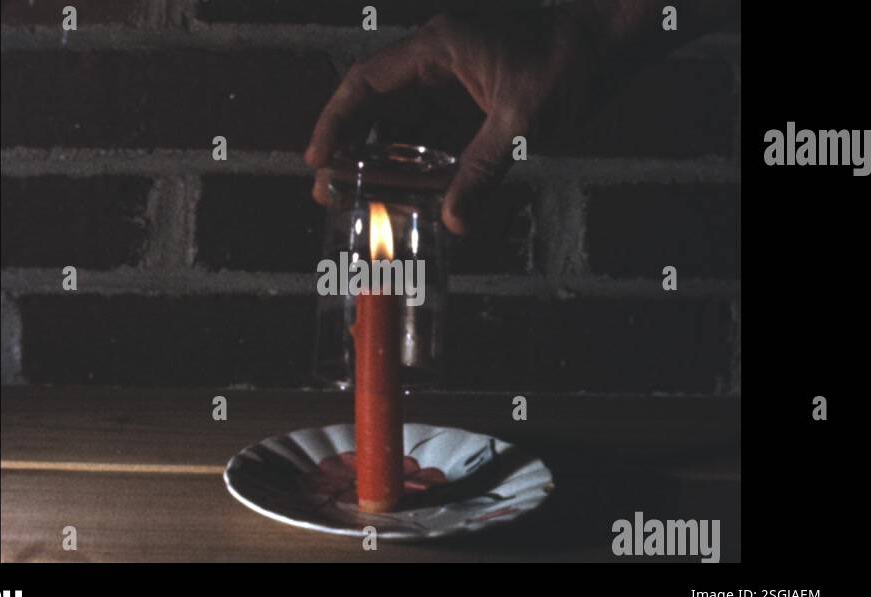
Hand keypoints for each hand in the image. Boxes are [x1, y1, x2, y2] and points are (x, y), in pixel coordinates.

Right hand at [304, 9, 599, 234]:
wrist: (610, 44)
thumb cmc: (570, 64)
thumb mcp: (523, 120)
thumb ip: (484, 170)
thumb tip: (455, 222)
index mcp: (437, 49)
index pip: (366, 83)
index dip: (335, 121)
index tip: (316, 159)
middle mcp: (438, 60)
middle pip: (377, 104)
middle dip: (351, 146)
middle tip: (330, 191)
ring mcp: (455, 77)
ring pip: (402, 119)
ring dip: (382, 156)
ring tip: (362, 196)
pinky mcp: (473, 95)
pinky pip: (432, 129)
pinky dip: (417, 158)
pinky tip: (409, 189)